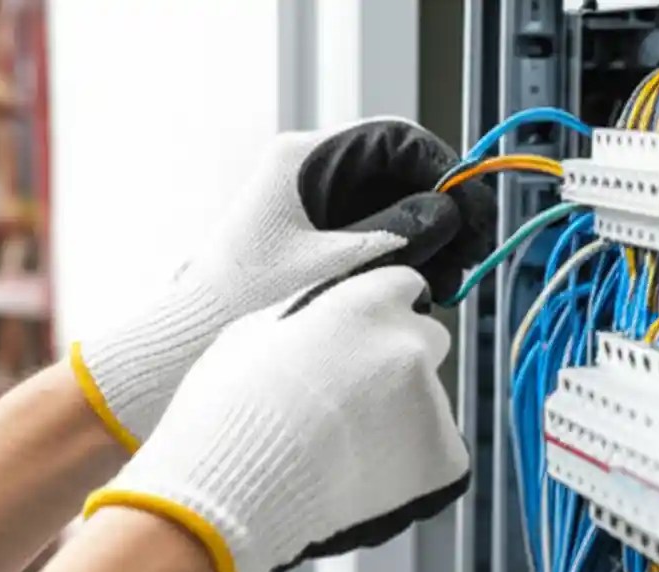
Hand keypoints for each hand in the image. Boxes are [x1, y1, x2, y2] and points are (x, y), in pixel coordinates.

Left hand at [71, 119, 494, 450]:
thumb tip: (450, 213)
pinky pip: (362, 236)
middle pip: (392, 175)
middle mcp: (300, 172)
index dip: (442, 171)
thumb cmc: (246, 303)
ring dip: (417, 242)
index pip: (394, 139)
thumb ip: (400, 232)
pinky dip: (392, 260)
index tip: (472, 209)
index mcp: (301, 158)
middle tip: (463, 258)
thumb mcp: (338, 266)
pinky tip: (410, 292)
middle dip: (434, 215)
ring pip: (382, 209)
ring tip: (439, 283)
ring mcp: (300, 207)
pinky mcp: (301, 241)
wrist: (187, 346)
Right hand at [84, 267, 469, 571]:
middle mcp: (407, 343)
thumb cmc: (228, 412)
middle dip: (398, 361)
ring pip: (428, 402)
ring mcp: (430, 402)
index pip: (404, 286)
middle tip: (354, 397)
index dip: (382, 311)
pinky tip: (364, 476)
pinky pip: (439, 456)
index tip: (369, 333)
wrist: (236, 488)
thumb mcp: (252, 334)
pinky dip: (412, 467)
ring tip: (344, 449)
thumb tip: (323, 322)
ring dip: (399, 417)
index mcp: (363, 303)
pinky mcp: (443, 457)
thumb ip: (307, 318)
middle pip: (426, 340)